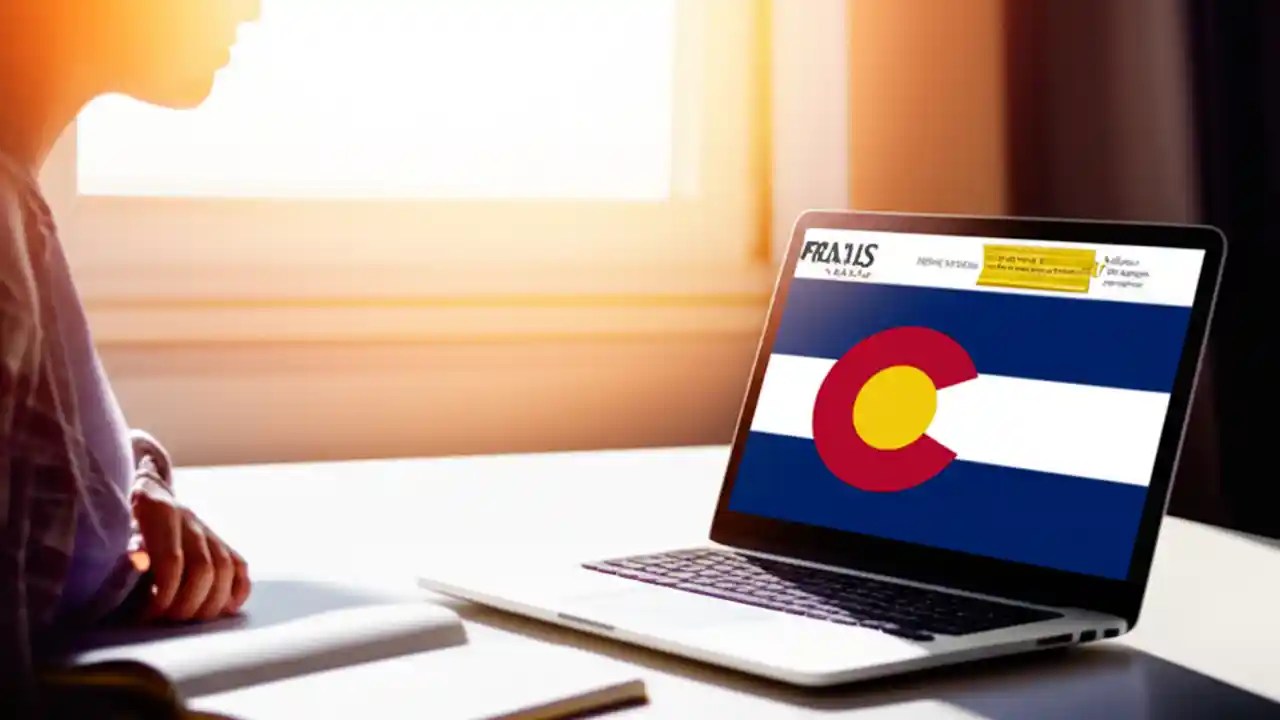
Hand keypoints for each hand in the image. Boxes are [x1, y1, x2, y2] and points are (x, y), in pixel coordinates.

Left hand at [129, 475, 250, 622]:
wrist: (146, 494)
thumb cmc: (123, 518)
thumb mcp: (115, 525)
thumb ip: (126, 544)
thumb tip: (138, 560)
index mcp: (162, 513)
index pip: (173, 560)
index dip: (164, 593)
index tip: (148, 614)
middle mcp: (191, 521)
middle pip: (204, 569)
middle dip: (188, 603)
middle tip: (169, 620)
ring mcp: (209, 531)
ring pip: (226, 569)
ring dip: (211, 602)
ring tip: (190, 619)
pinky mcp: (221, 543)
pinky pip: (240, 565)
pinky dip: (238, 589)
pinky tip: (227, 608)